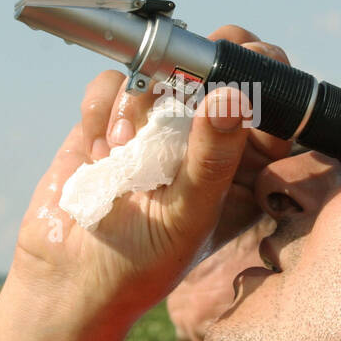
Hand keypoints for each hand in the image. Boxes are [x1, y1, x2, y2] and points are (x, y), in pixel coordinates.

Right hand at [88, 25, 292, 256]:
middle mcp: (203, 135)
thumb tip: (231, 97)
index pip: (269, 101)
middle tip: (176, 71)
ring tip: (122, 148)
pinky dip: (102, 109)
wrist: (71, 278)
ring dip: (136, 102)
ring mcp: (156, 122)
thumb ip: (211, 159)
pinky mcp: (112, 117)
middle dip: (194, 62)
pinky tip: (98, 152)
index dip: (262, 71)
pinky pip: (113, 83)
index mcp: (243, 162)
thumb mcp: (187, 215)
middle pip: (217, 65)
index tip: (242, 64)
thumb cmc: (142, 262)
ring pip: (158, 68)